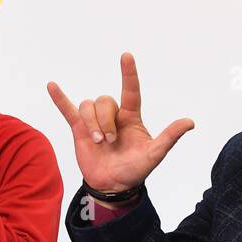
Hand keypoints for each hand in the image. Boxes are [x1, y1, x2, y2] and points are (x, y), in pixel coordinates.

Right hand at [46, 52, 194, 194]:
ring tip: (98, 142)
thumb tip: (190, 122)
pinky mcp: (79, 129)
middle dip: (105, 121)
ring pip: (88, 106)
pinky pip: (68, 110)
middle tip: (109, 141)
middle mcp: (113, 115)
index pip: (131, 91)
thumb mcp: (154, 154)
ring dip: (92, 124)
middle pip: (104, 101)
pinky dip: (59, 98)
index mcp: (131, 117)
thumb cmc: (135, 170)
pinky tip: (52, 86)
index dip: (129, 74)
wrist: (113, 186)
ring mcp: (95, 121)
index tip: (126, 56)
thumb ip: (169, 137)